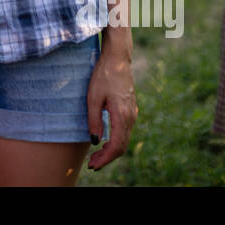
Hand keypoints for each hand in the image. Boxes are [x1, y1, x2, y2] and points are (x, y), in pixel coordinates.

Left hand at [86, 43, 136, 170]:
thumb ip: (94, 120)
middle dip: (107, 158)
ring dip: (111, 151)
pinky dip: (115, 141)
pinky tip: (104, 141)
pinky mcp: (130, 109)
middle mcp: (131, 117)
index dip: (105, 159)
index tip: (92, 165)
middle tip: (92, 164)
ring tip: (95, 156)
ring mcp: (132, 113)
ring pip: (124, 140)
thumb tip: (95, 141)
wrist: (117, 59)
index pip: (116, 146)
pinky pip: (125, 131)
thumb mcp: (93, 97)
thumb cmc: (103, 76)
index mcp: (122, 116)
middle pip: (122, 147)